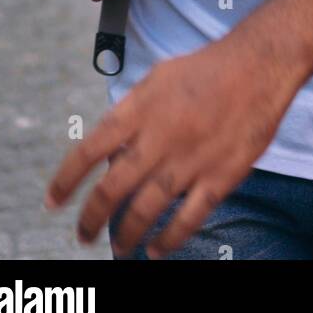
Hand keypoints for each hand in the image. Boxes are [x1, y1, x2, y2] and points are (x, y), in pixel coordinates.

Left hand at [43, 24, 305, 257]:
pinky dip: (169, 239)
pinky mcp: (221, 175)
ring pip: (145, 210)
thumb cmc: (207, 68)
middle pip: (112, 190)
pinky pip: (188, 218)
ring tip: (118, 248)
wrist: (259, 63)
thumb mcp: (157, 77)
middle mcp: (160, 137)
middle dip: (91, 219)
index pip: (88, 151)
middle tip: (84, 234)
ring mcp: (190, 159)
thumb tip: (109, 147)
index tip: (54, 201)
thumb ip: (131, 112)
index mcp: (140, 109)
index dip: (65, 180)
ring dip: (126, 235)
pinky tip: (157, 249)